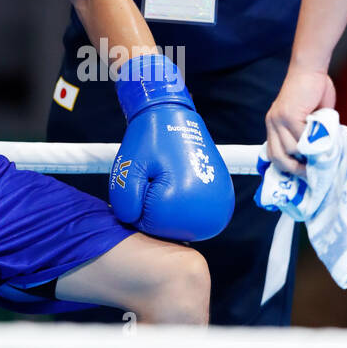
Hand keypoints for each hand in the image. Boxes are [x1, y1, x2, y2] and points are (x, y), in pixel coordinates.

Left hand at [110, 55, 233, 241]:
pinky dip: (181, 207)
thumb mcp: (126, 169)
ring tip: (169, 176)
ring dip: (168, 208)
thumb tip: (134, 221)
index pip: (145, 223)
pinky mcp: (222, 204)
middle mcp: (207, 210)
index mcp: (182, 201)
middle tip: (157, 174)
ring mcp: (219, 209)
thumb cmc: (148, 142)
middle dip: (152, 205)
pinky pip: (193, 219)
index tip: (147, 175)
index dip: (137, 200)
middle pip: (163, 228)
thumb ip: (123, 202)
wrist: (174, 119)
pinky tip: (180, 183)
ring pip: (177, 225)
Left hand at [264, 67, 336, 172]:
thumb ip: (308, 133)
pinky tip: (324, 138)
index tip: (300, 175)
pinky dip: (314, 141)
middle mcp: (272, 123)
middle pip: (277, 157)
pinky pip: (302, 138)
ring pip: (292, 150)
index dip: (285, 167)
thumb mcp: (308, 117)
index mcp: (274, 125)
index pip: (272, 153)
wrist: (311, 68)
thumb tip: (318, 154)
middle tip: (310, 171)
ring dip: (309, 153)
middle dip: (294, 169)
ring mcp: (278, 120)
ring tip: (322, 152)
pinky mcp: (288, 115)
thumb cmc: (313, 90)